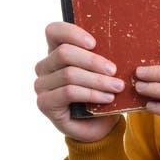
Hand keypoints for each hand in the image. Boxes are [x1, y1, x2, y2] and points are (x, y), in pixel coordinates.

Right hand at [34, 22, 124, 141]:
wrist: (100, 127)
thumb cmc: (102, 95)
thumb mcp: (104, 73)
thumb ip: (102, 57)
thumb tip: (117, 44)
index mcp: (56, 52)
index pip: (54, 31)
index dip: (73, 33)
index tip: (94, 43)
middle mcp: (44, 67)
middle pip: (64, 53)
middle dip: (93, 61)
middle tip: (114, 70)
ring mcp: (42, 86)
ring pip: (69, 74)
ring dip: (97, 80)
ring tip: (117, 87)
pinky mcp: (45, 103)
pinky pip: (68, 92)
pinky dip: (91, 94)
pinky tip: (107, 97)